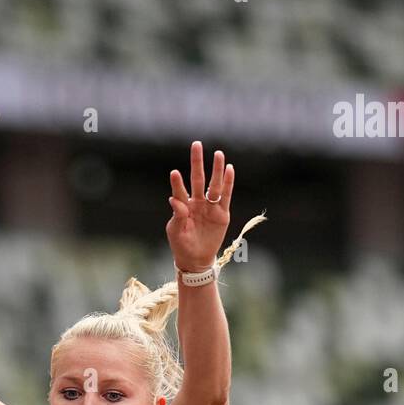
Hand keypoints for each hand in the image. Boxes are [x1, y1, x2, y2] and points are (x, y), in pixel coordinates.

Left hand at [166, 141, 234, 272]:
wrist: (196, 259)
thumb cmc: (182, 245)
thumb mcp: (175, 232)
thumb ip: (176, 215)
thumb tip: (174, 200)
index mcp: (183, 206)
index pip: (180, 191)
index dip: (177, 183)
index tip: (175, 173)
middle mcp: (197, 203)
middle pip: (198, 179)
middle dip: (197, 163)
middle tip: (196, 144)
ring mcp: (210, 207)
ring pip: (214, 185)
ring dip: (216, 170)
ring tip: (218, 154)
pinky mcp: (222, 214)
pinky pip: (225, 196)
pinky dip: (228, 183)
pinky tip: (229, 169)